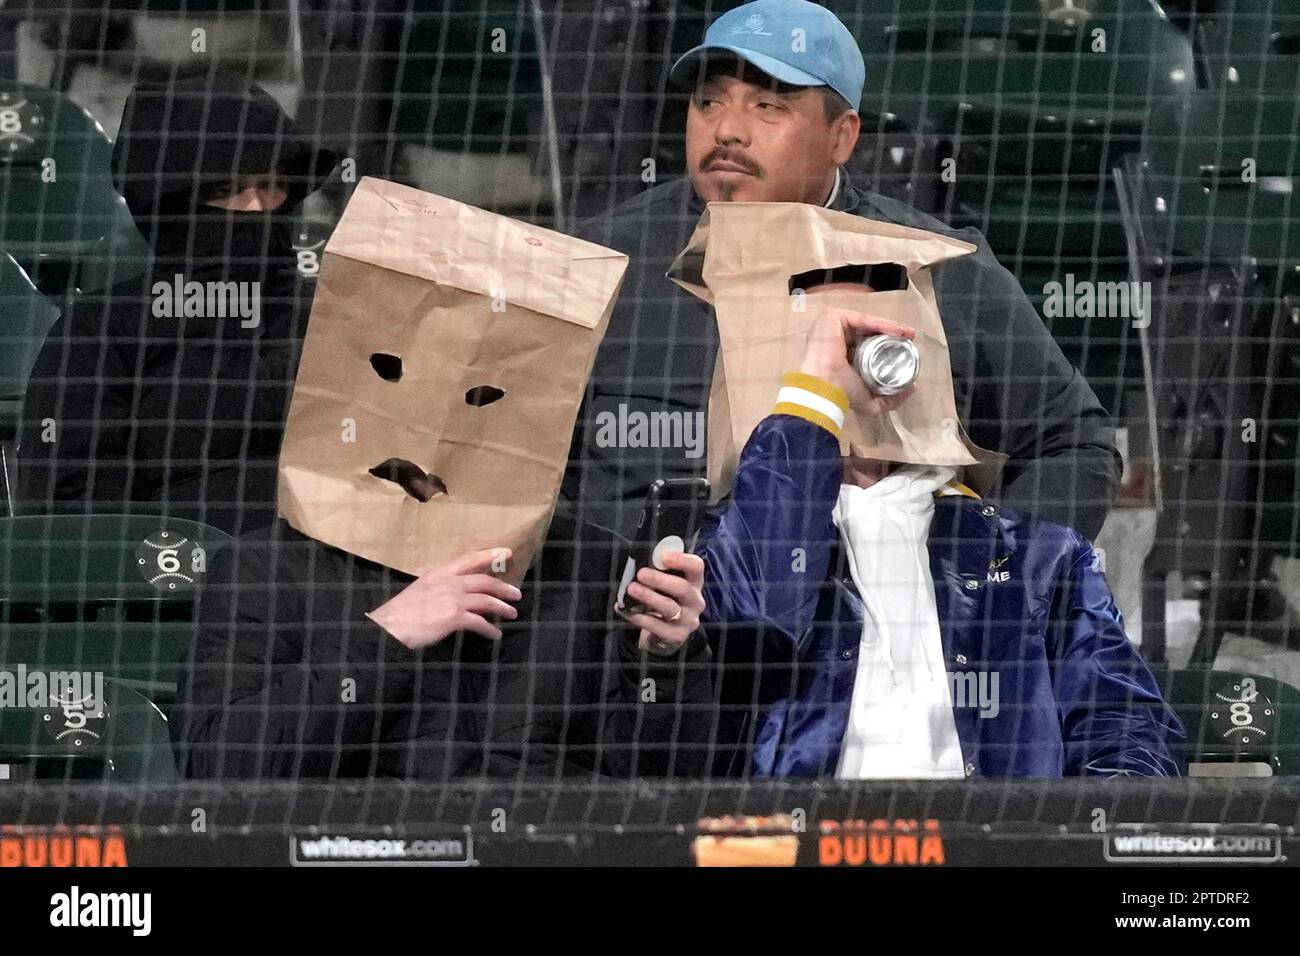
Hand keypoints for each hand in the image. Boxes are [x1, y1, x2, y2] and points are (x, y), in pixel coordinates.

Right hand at [366, 548, 520, 648]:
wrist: (390, 626)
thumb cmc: (401, 612)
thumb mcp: (422, 591)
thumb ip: (441, 589)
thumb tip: (462, 597)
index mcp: (439, 573)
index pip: (469, 559)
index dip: (489, 554)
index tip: (506, 551)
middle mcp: (449, 582)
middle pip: (484, 581)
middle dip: (503, 587)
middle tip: (517, 594)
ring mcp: (452, 599)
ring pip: (486, 600)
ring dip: (502, 608)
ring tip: (512, 614)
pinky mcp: (454, 617)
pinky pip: (479, 622)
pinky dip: (489, 629)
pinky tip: (495, 635)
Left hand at [618, 551, 705, 657]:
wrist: (665, 634)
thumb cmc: (664, 600)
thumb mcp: (665, 585)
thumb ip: (657, 573)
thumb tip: (636, 563)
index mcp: (694, 582)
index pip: (696, 567)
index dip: (682, 560)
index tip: (663, 557)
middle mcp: (695, 600)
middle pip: (682, 588)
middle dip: (660, 579)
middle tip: (641, 574)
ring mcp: (689, 620)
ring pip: (670, 607)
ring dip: (649, 597)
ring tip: (631, 589)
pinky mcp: (678, 636)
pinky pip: (658, 627)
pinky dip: (641, 618)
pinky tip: (628, 612)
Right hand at [799, 307, 915, 414]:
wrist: (824, 388)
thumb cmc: (841, 393)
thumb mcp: (870, 401)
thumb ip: (890, 400)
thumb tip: (912, 389)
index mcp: (839, 354)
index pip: (865, 344)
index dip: (886, 344)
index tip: (905, 347)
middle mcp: (834, 338)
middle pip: (867, 331)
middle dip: (891, 333)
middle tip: (909, 337)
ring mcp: (832, 326)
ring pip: (866, 323)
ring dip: (890, 326)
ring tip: (908, 333)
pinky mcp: (833, 317)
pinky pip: (862, 319)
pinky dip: (882, 324)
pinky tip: (897, 331)